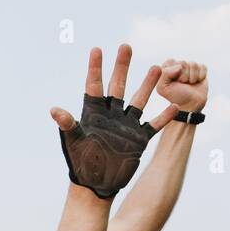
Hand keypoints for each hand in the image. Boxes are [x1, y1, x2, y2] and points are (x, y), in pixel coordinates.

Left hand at [51, 45, 178, 198]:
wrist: (95, 184)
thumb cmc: (80, 163)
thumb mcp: (73, 143)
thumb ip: (68, 125)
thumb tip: (54, 110)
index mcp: (93, 113)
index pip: (94, 86)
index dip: (95, 68)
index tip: (96, 49)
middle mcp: (111, 115)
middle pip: (117, 85)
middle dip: (121, 67)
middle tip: (125, 46)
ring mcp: (126, 125)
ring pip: (139, 100)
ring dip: (147, 85)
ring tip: (157, 67)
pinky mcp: (139, 139)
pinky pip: (154, 125)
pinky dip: (164, 117)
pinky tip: (175, 105)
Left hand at [156, 58, 207, 112]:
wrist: (191, 105)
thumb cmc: (175, 97)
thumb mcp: (163, 88)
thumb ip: (164, 74)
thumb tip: (179, 66)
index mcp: (167, 67)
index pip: (171, 61)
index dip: (173, 73)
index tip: (174, 82)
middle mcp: (178, 65)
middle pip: (183, 63)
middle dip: (183, 76)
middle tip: (182, 84)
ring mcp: (190, 66)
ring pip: (193, 64)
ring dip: (192, 77)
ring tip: (189, 84)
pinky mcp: (200, 69)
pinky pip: (203, 67)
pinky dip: (201, 76)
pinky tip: (197, 82)